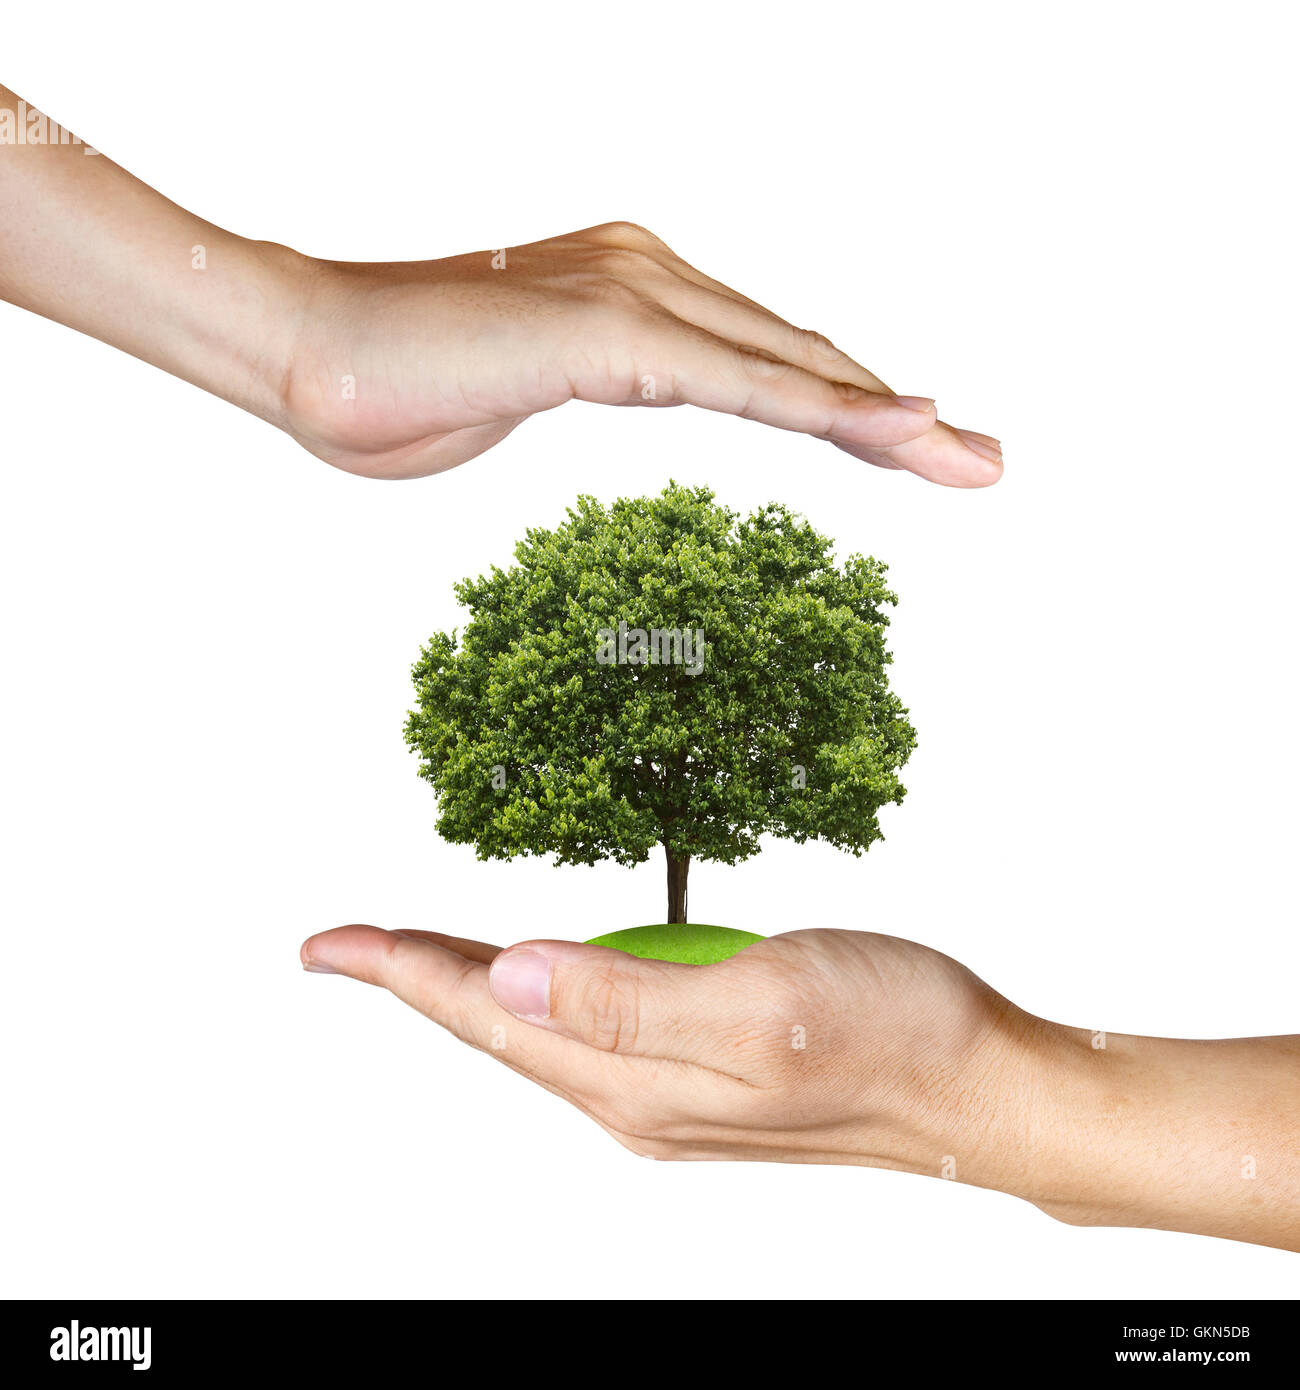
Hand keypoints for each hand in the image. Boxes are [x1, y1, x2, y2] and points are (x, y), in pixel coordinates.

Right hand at [280, 222, 1002, 485]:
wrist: (300, 351)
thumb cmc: (390, 391)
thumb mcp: (521, 398)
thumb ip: (588, 392)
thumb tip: (612, 392)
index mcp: (630, 292)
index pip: (762, 357)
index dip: (845, 403)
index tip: (910, 443)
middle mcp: (648, 272)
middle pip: (800, 355)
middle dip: (896, 416)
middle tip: (981, 459)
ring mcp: (634, 293)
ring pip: (791, 364)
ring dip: (892, 419)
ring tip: (973, 462)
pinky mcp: (613, 331)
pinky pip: (743, 383)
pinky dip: (829, 410)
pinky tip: (902, 431)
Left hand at [300, 924, 1299, 1250]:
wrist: (978, 1089)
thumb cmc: (894, 1038)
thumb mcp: (762, 1006)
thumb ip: (629, 1001)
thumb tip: (510, 977)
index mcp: (635, 1080)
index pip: (486, 1020)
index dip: (401, 972)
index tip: (330, 944)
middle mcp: (637, 1096)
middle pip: (498, 1028)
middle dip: (417, 979)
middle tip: (350, 943)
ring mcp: (670, 1088)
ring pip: (541, 1029)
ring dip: (475, 983)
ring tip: (420, 949)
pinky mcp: (704, 1069)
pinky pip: (593, 1027)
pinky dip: (546, 988)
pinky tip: (544, 968)